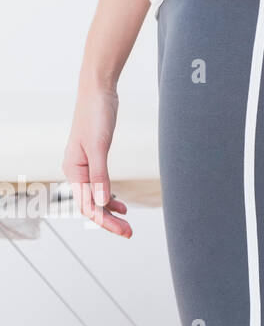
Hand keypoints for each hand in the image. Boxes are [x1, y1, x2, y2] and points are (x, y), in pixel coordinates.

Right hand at [63, 86, 130, 237]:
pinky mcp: (95, 158)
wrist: (98, 92)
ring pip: (95, 196)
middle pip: (91, 204)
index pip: (88, 206)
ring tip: (126, 223)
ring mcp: (85, 165)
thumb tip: (101, 203)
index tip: (124, 231)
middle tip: (129, 233)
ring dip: (110, 210)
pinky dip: (110, 196)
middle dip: (109, 220)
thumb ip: (100, 175)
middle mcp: (76, 171)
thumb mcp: (99, 147)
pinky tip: (121, 204)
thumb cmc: (96, 116)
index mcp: (74, 171)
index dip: (106, 221)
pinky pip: (100, 185)